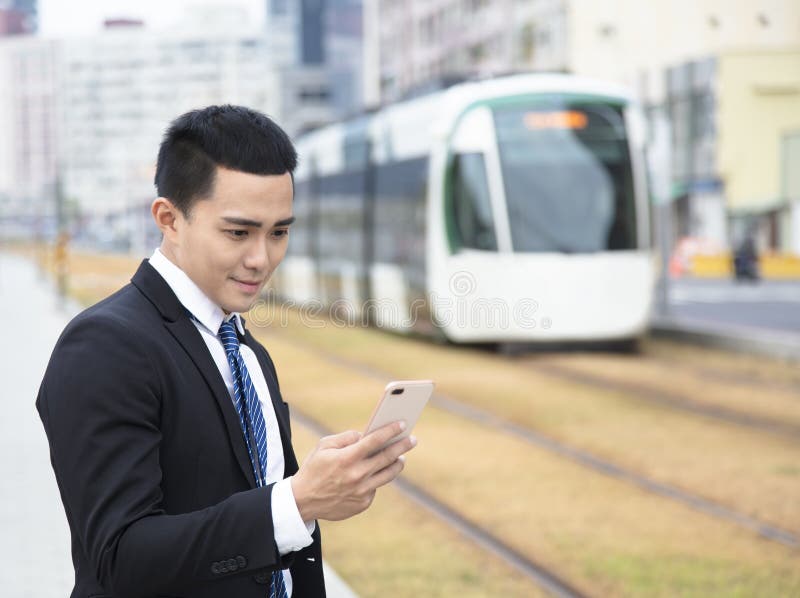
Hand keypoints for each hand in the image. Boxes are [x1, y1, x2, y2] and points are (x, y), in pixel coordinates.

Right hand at [290, 421, 416, 521]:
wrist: (303, 501)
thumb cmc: (313, 469)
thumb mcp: (323, 446)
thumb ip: (346, 438)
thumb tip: (364, 435)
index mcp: (347, 458)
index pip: (375, 440)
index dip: (390, 431)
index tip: (402, 424)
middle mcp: (357, 475)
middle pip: (387, 457)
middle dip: (402, 446)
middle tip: (412, 439)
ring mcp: (362, 491)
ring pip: (388, 474)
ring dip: (397, 463)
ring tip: (401, 457)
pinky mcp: (363, 503)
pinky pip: (375, 487)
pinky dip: (376, 478)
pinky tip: (375, 474)